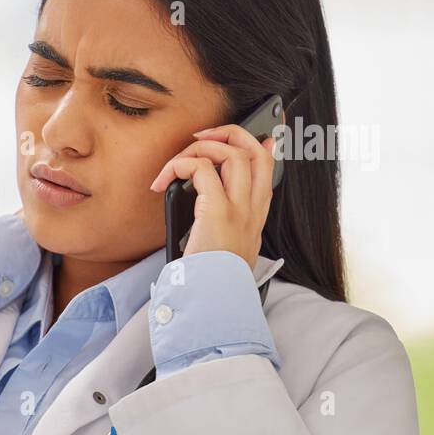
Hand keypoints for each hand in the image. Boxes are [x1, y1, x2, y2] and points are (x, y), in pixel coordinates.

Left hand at [148, 124, 277, 268]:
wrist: (215, 301)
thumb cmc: (214, 278)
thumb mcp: (230, 251)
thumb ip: (226, 227)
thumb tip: (208, 207)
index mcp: (256, 217)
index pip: (270, 168)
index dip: (263, 144)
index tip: (258, 133)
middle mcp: (253, 209)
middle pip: (255, 151)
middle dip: (230, 133)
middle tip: (202, 136)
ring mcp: (239, 209)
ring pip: (232, 153)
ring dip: (200, 147)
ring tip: (176, 163)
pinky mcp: (218, 212)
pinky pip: (202, 169)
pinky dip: (181, 165)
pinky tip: (163, 181)